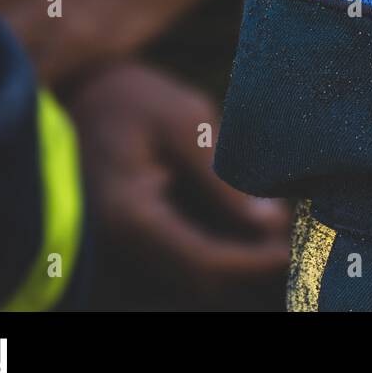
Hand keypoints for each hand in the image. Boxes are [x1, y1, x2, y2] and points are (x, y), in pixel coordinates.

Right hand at [64, 60, 291, 303]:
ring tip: (273, 233)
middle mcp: (118, 243)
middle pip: (196, 279)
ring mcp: (118, 248)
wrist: (78, 93)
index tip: (290, 252)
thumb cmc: (130, 98)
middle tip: (293, 240)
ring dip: (231, 263)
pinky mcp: (127, 241)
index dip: (251, 263)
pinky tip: (244, 230)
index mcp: (130, 214)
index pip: (201, 260)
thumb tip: (271, 222)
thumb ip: (223, 177)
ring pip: (186, 276)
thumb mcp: (183, 121)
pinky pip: (175, 262)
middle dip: (246, 266)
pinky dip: (211, 253)